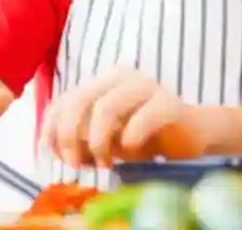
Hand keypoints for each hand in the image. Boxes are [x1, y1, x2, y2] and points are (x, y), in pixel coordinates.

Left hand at [40, 68, 202, 168]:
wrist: (189, 137)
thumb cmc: (142, 137)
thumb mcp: (103, 137)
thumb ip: (78, 134)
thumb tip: (53, 145)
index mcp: (102, 81)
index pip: (64, 100)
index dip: (52, 130)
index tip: (57, 156)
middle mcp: (122, 77)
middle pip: (79, 100)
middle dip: (70, 137)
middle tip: (77, 164)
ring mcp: (147, 86)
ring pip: (106, 107)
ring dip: (99, 142)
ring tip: (105, 163)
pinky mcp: (168, 103)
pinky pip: (141, 119)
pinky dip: (130, 140)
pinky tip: (130, 152)